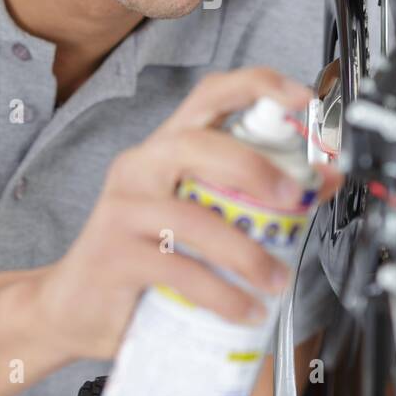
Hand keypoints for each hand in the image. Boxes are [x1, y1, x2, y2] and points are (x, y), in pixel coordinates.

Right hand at [35, 67, 342, 360]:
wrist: (73, 306)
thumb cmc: (141, 256)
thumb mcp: (198, 217)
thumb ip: (251, 197)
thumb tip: (322, 180)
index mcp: (164, 149)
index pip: (209, 95)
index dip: (257, 86)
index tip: (301, 98)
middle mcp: (139, 167)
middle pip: (198, 143)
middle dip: (256, 167)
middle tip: (295, 197)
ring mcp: (123, 208)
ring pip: (194, 218)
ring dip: (248, 252)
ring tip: (275, 280)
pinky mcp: (115, 254)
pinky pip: (180, 271)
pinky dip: (223, 294)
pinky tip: (244, 309)